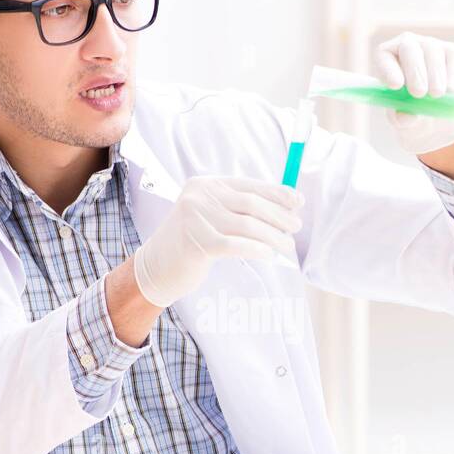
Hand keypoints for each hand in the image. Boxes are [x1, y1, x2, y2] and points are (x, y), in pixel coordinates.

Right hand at [132, 176, 303, 307]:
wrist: (155, 269)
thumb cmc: (191, 243)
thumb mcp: (210, 217)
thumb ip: (237, 208)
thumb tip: (284, 208)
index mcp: (205, 185)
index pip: (249, 186)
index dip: (277, 193)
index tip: (298, 202)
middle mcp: (199, 196)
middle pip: (251, 204)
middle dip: (279, 216)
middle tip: (296, 228)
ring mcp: (196, 219)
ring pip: (248, 225)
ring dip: (274, 236)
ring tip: (287, 246)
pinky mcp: (197, 243)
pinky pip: (237, 245)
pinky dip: (258, 249)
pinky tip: (270, 255)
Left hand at [376, 31, 453, 156]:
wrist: (436, 125)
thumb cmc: (412, 117)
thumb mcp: (403, 123)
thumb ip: (401, 119)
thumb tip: (407, 116)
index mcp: (387, 61)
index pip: (383, 55)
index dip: (389, 69)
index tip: (396, 85)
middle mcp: (408, 48)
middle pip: (409, 48)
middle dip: (414, 70)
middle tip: (419, 93)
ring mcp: (431, 47)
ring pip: (432, 51)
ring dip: (435, 73)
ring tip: (436, 94)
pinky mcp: (453, 53)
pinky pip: (453, 56)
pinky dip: (453, 71)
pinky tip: (450, 87)